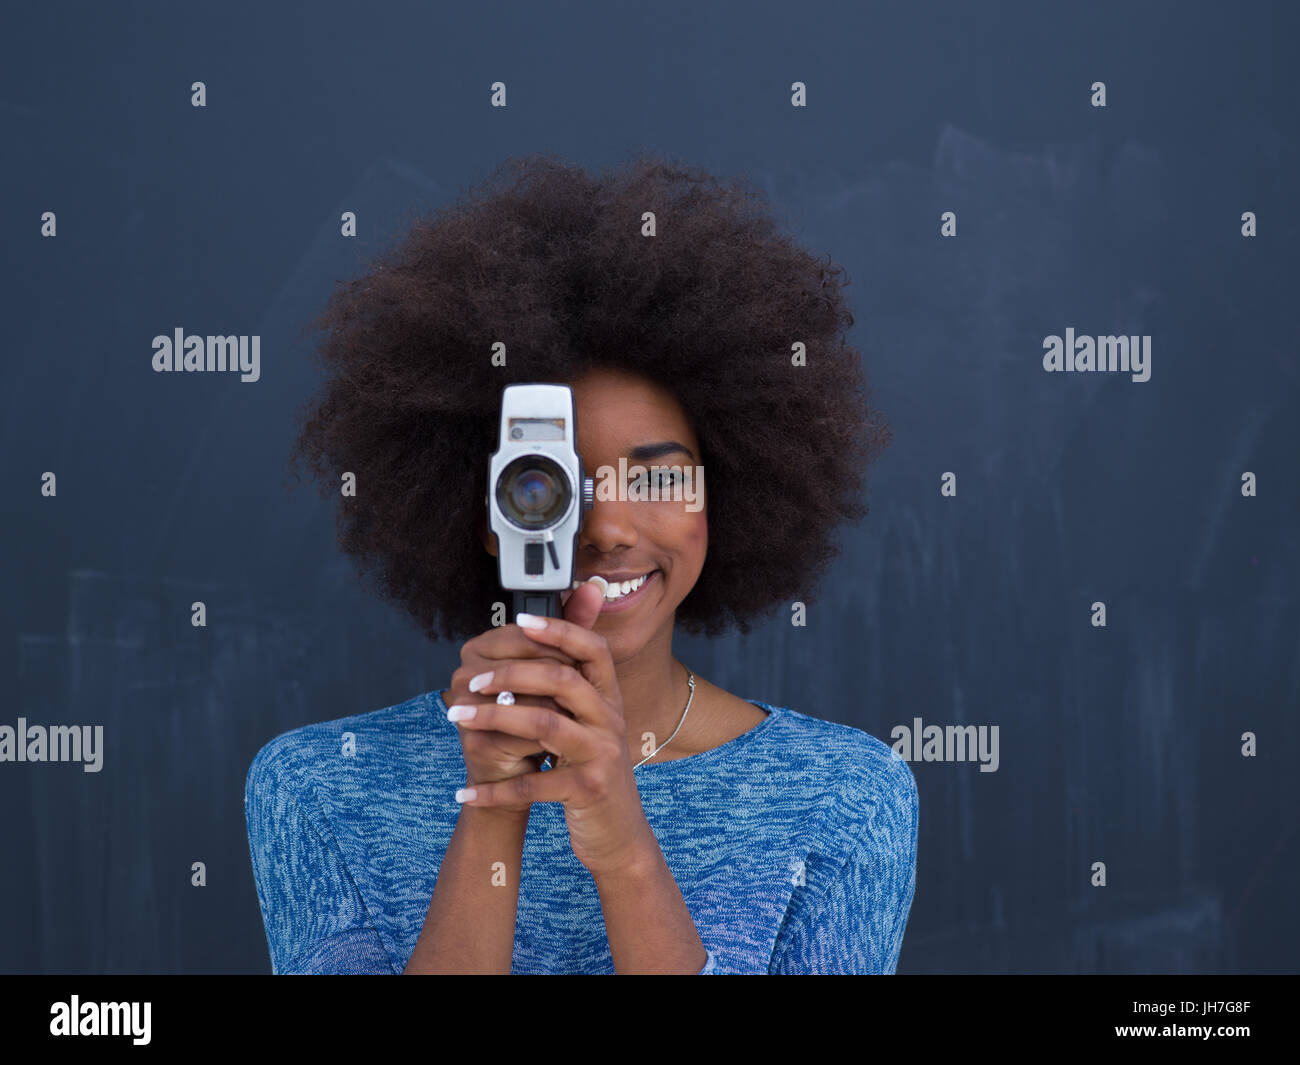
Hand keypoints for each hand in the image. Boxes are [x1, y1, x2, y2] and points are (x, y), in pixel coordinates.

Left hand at [451, 582, 659, 876]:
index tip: (521, 621)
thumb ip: (572, 686)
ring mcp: (602, 755)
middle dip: (511, 674)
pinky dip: (496, 790)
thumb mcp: (590, 725)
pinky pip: (534, 784)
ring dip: (493, 718)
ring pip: (545, 725)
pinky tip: (466, 794)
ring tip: (458, 717)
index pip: (594, 649)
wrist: (619, 832)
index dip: (561, 630)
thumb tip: (541, 639)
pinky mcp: (589, 790)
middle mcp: (611, 721)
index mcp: (609, 699)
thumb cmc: (591, 770)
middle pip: (562, 680)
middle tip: (472, 680)